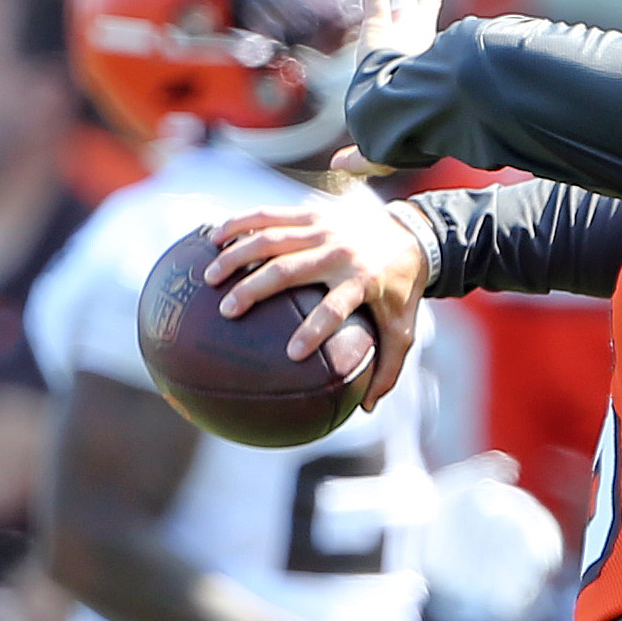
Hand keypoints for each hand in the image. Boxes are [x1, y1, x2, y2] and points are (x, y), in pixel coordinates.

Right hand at [204, 183, 429, 410]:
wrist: (412, 234)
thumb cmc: (402, 291)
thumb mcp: (403, 330)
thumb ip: (387, 369)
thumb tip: (366, 408)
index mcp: (362, 281)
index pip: (333, 309)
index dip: (313, 331)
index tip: (291, 354)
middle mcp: (338, 252)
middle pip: (289, 270)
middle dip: (254, 289)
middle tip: (227, 311)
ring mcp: (323, 228)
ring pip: (271, 238)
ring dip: (237, 255)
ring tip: (209, 277)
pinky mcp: (311, 212)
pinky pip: (270, 215)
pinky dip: (240, 224)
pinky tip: (213, 237)